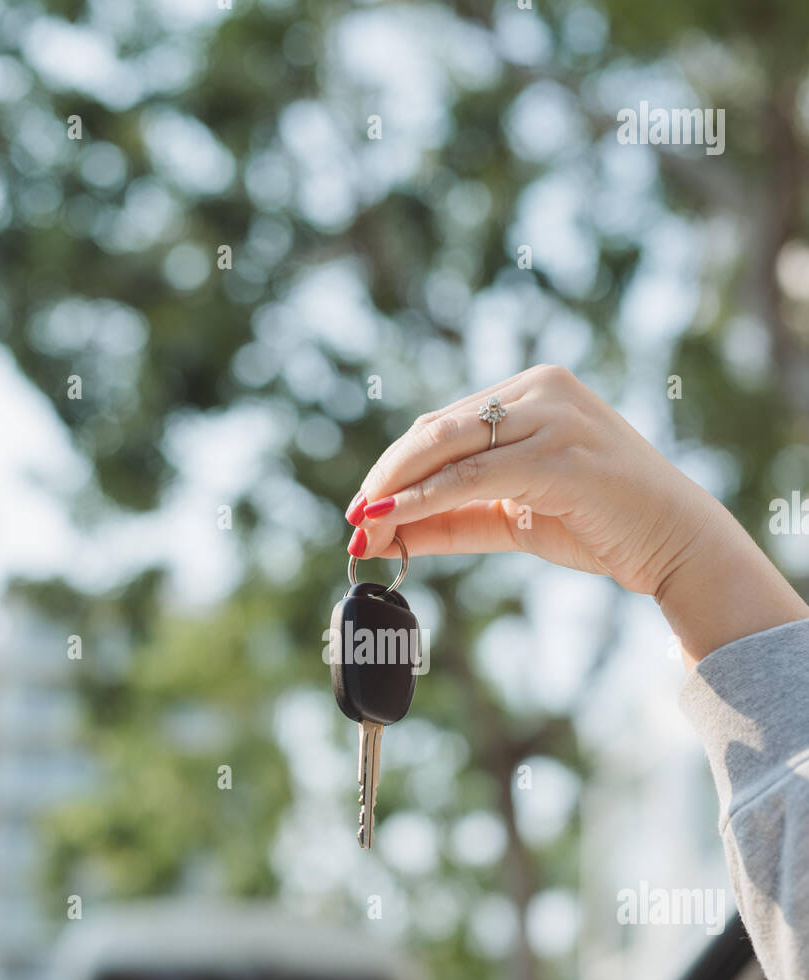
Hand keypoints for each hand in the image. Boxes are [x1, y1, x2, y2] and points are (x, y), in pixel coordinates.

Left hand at [346, 365, 808, 666]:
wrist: (674, 541)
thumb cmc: (600, 523)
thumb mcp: (515, 515)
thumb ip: (456, 517)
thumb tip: (388, 533)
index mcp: (533, 389)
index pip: (445, 423)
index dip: (397, 465)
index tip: (364, 507)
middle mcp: (541, 389)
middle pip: (438, 429)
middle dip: (387, 477)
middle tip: (354, 519)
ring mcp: (552, 415)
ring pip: (448, 449)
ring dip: (396, 491)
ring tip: (364, 528)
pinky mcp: (558, 454)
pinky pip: (472, 478)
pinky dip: (425, 500)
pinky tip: (393, 523)